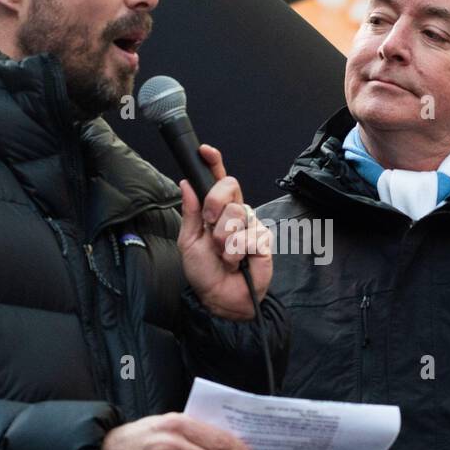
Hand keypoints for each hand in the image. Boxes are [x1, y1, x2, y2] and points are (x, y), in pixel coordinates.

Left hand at [178, 144, 273, 319]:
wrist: (219, 298)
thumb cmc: (204, 271)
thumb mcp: (189, 241)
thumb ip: (190, 212)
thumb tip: (186, 183)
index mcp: (217, 209)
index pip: (218, 180)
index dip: (214, 162)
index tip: (206, 151)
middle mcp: (236, 212)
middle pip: (230, 186)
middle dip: (215, 205)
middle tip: (210, 226)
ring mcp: (251, 224)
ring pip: (237, 213)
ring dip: (223, 239)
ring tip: (223, 255)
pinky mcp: (264, 240)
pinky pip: (248, 235)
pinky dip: (236, 253)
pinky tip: (237, 263)